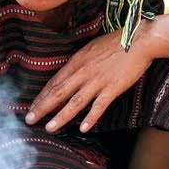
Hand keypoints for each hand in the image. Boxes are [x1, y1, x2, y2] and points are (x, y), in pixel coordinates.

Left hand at [25, 31, 152, 132]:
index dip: (42, 96)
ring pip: (75, 102)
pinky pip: (99, 106)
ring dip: (61, 116)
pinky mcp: (112, 88)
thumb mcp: (90, 48)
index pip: (54, 82)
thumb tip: (69, 73)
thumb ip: (79, 62)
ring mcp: (97, 81)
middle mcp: (83, 72)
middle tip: (29, 119)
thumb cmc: (116, 42)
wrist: (139, 40)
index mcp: (77, 62)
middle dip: (42, 107)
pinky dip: (91, 117)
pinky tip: (83, 128)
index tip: (32, 107)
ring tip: (49, 128)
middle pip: (58, 92)